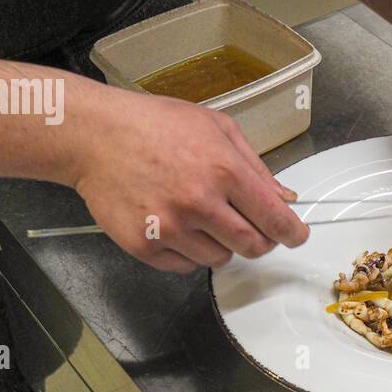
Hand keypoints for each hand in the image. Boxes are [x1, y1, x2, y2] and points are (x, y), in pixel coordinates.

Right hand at [70, 89, 307, 273]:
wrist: (95, 136)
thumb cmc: (155, 125)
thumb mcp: (215, 128)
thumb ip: (255, 166)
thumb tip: (285, 198)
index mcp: (223, 170)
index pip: (274, 218)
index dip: (292, 233)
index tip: (296, 237)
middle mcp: (199, 202)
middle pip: (252, 247)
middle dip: (260, 242)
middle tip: (252, 230)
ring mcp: (169, 228)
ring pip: (220, 260)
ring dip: (221, 245)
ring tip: (200, 216)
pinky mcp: (144, 246)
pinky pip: (185, 266)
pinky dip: (188, 252)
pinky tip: (175, 225)